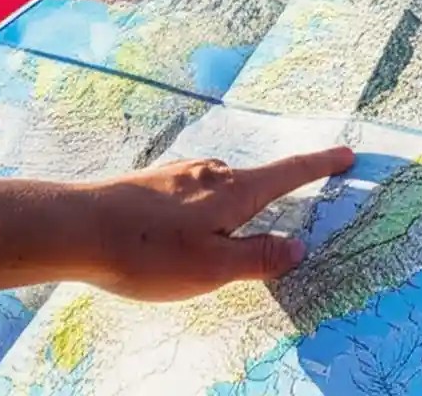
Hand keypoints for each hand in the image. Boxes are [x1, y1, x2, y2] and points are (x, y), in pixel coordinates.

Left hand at [82, 147, 354, 300]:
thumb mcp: (212, 268)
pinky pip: (192, 196)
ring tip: (217, 247)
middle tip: (278, 227)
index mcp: (234, 191)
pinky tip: (177, 237)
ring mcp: (178, 175)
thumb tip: (299, 247)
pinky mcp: (152, 183)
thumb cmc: (147, 252)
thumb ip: (258, 257)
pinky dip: (200, 214)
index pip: (289, 174)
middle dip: (270, 201)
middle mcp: (210, 173)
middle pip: (254, 184)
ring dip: (228, 213)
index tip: (347, 153)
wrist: (74, 228)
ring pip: (219, 191)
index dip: (320, 166)